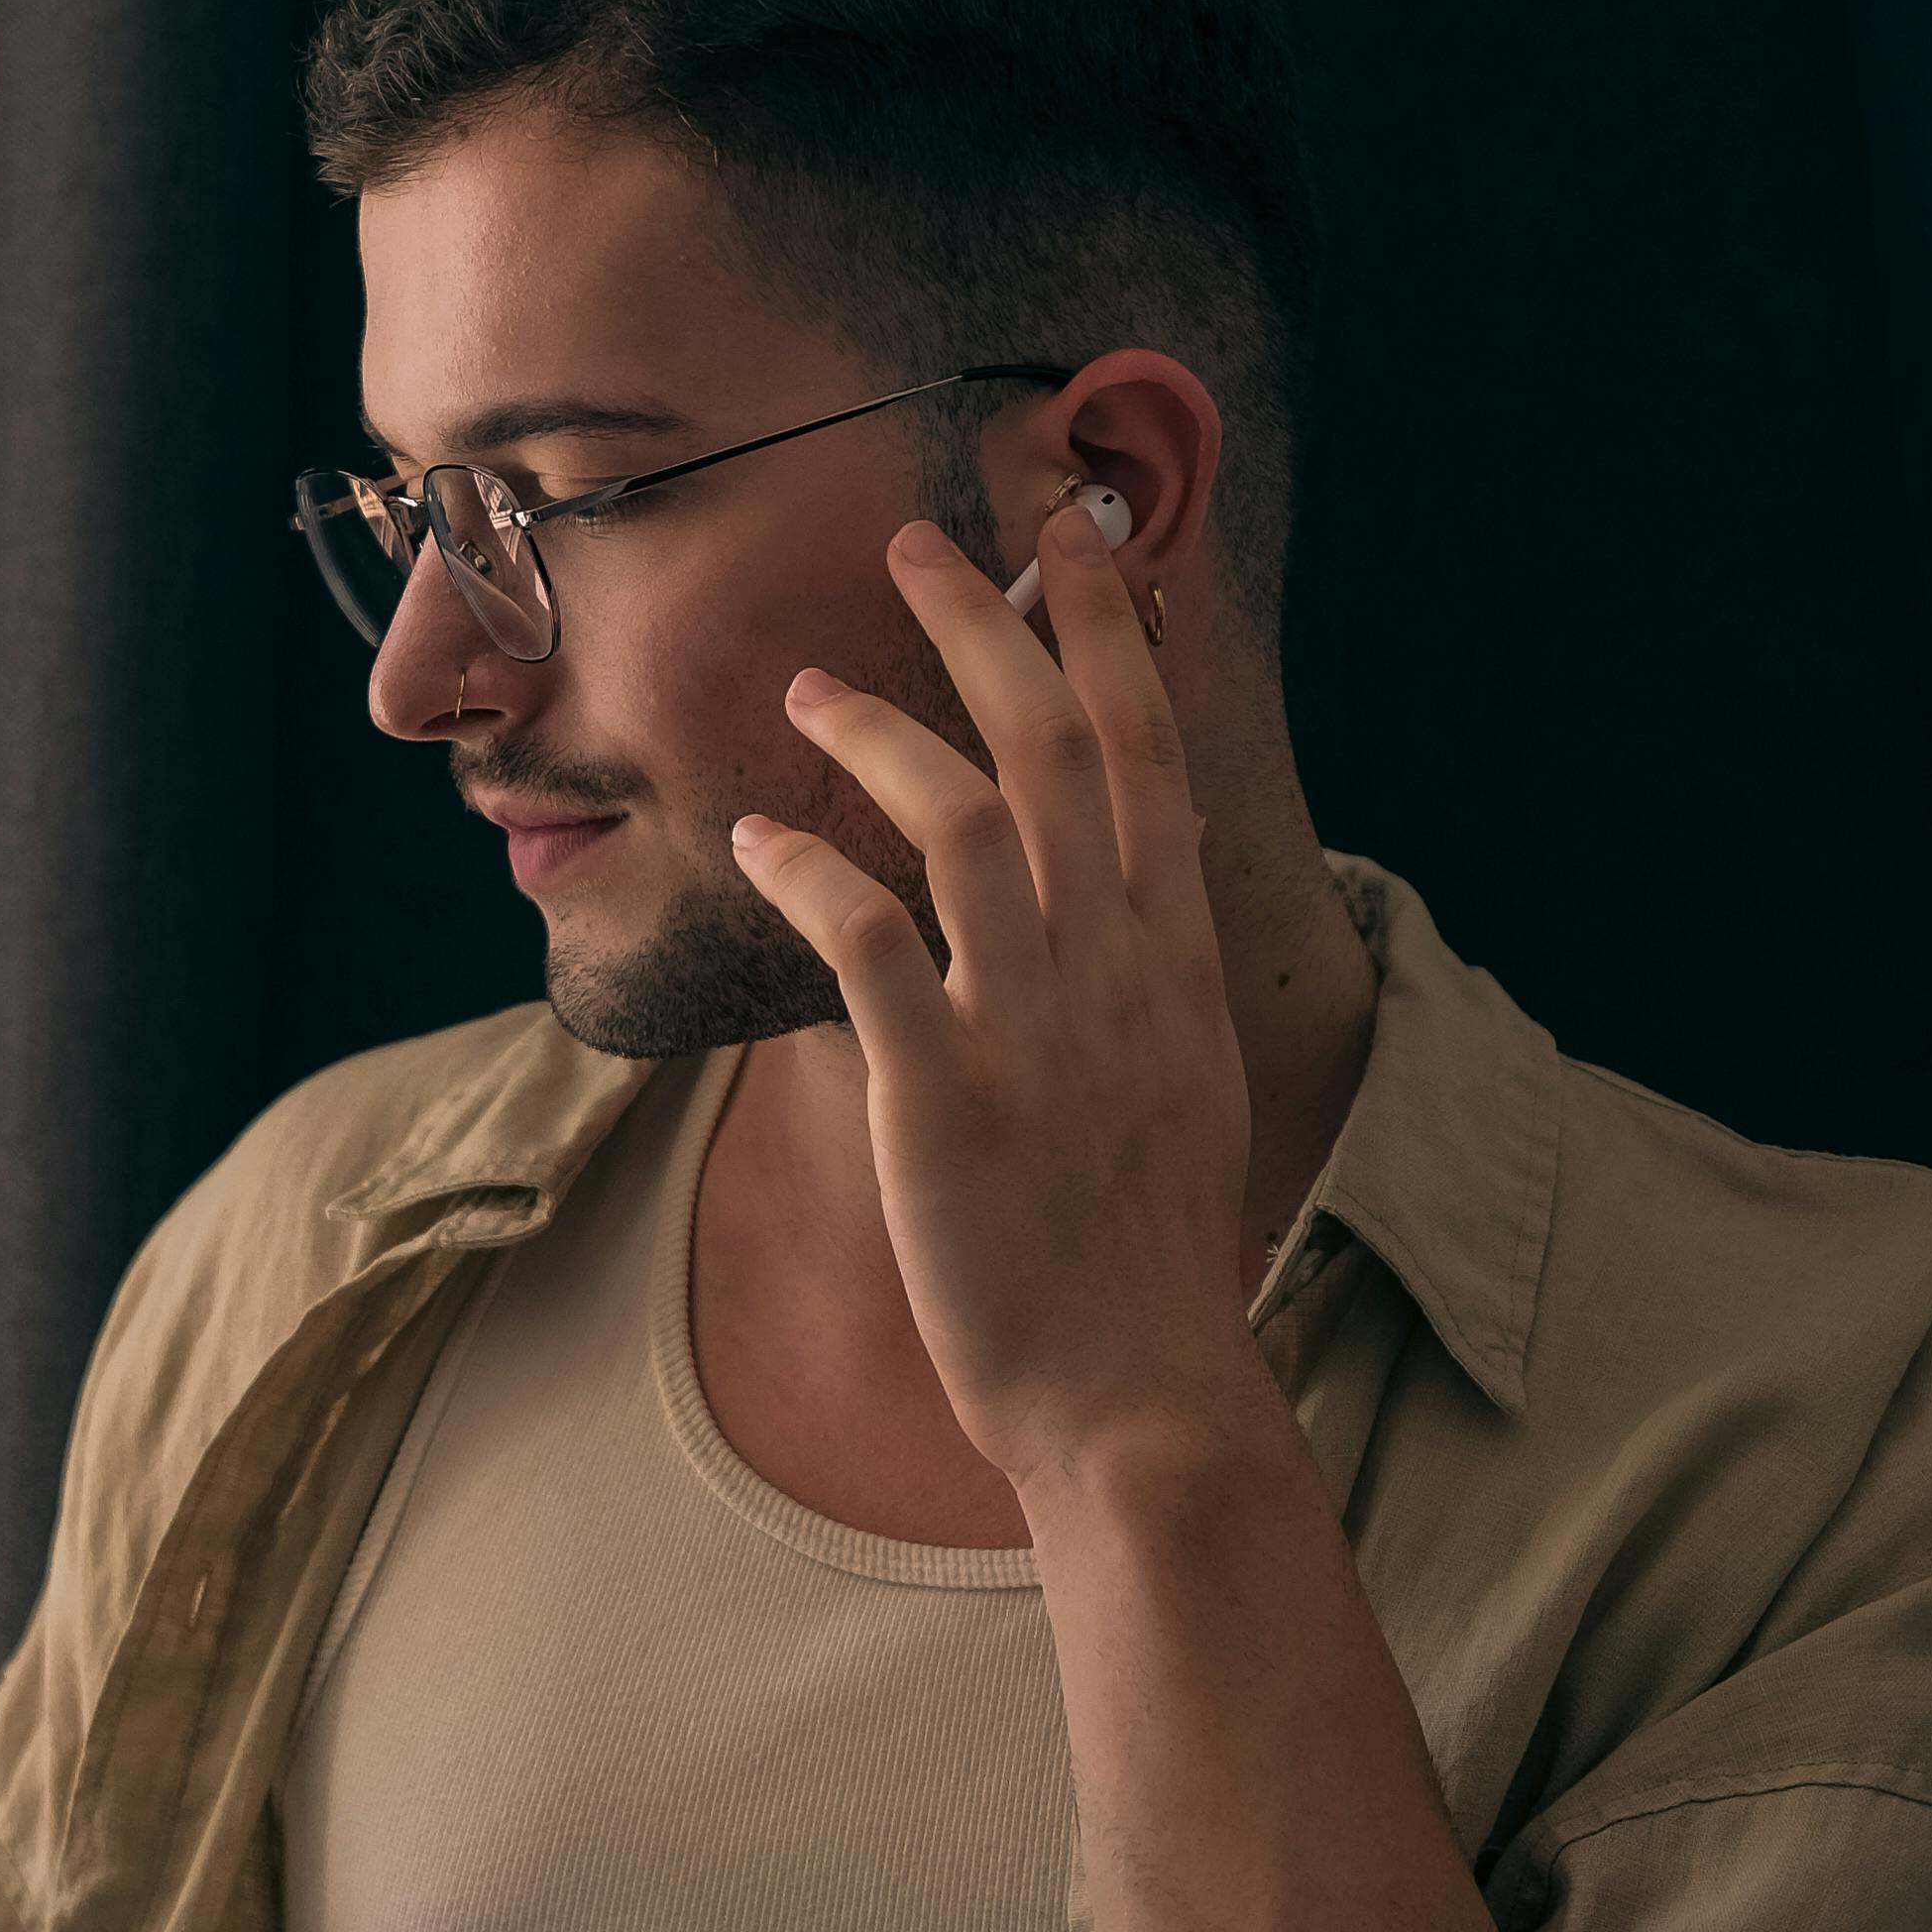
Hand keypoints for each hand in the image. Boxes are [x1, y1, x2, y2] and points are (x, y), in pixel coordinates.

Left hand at [727, 501, 1262, 1499]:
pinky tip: (753, 840)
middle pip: (1059, 748)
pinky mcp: (946, 1092)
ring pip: (967, 820)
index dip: (1108, 633)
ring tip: (807, 686)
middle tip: (916, 543)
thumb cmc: (1141, 1250)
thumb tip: (1122, 881)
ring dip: (883, 732)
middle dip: (990, 626)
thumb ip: (1144, 969)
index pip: (1148, 752)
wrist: (1136, 1392)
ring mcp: (1035, 1026)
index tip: (1069, 539)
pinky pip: (868, 943)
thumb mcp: (1178, 1081)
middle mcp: (1117, 967)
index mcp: (1171, 958)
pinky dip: (808, 873)